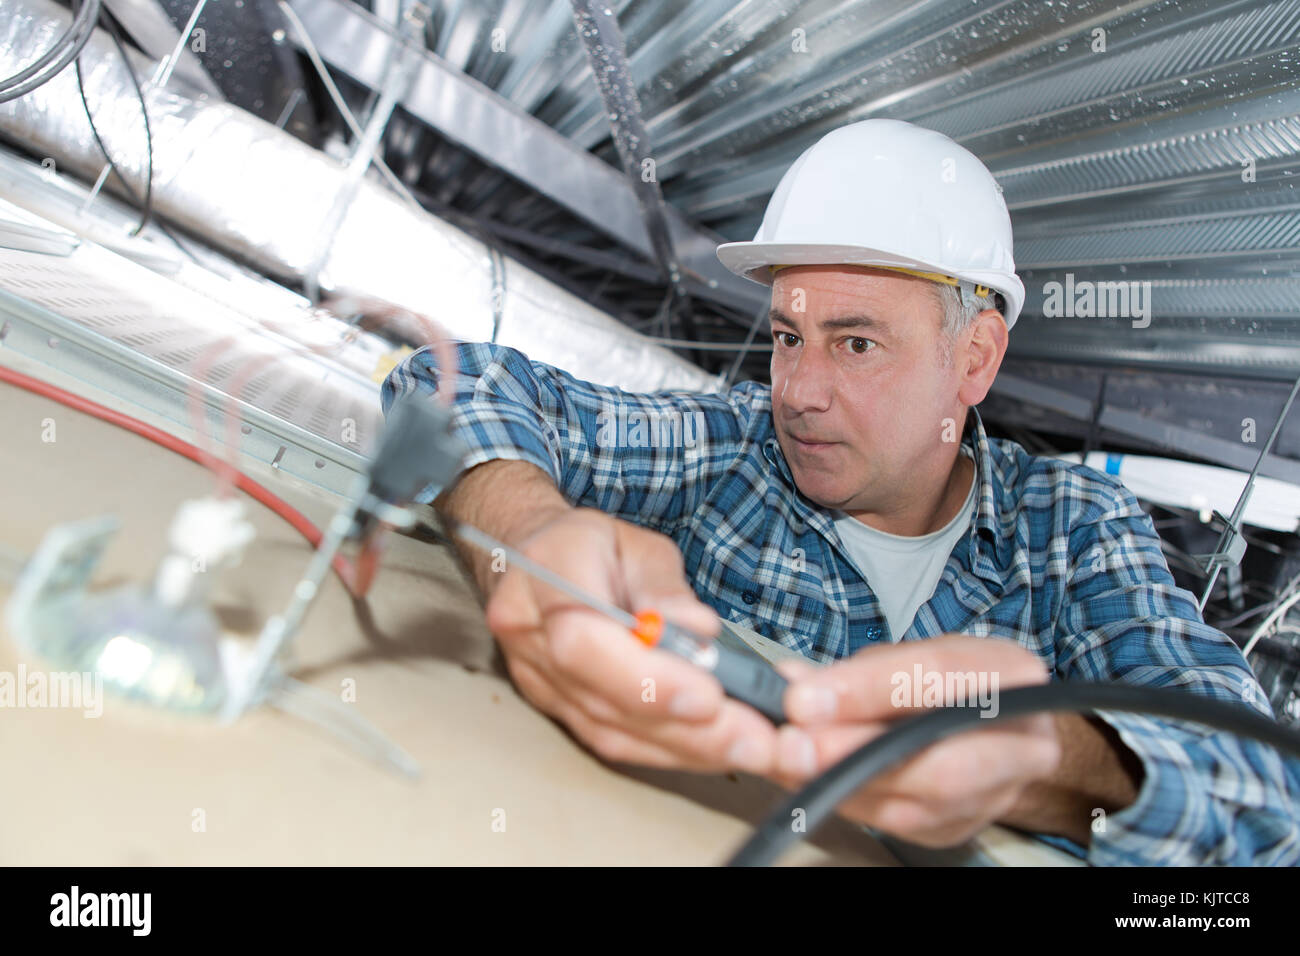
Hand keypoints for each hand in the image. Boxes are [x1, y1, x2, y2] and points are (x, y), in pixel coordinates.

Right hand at [483, 507, 779, 773]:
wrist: (533, 556)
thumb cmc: (590, 545)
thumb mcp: (638, 545)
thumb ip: (666, 589)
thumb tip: (698, 632)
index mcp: (546, 572)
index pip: (583, 640)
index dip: (645, 679)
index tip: (708, 696)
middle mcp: (528, 631)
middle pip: (601, 699)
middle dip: (686, 727)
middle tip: (753, 739)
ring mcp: (533, 675)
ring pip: (608, 730)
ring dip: (685, 747)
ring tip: (747, 747)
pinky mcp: (551, 705)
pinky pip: (609, 739)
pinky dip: (666, 749)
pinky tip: (711, 749)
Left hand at [770, 635, 1060, 846]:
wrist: (999, 730)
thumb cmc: (951, 685)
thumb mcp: (910, 656)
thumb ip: (855, 672)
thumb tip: (793, 683)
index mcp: (1011, 674)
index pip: (939, 677)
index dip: (865, 689)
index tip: (803, 698)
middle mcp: (1019, 740)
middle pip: (934, 760)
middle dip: (851, 753)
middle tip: (789, 744)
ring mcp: (996, 793)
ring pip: (912, 805)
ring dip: (835, 783)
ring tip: (784, 759)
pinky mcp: (960, 827)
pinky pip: (894, 824)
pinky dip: (842, 799)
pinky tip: (806, 780)